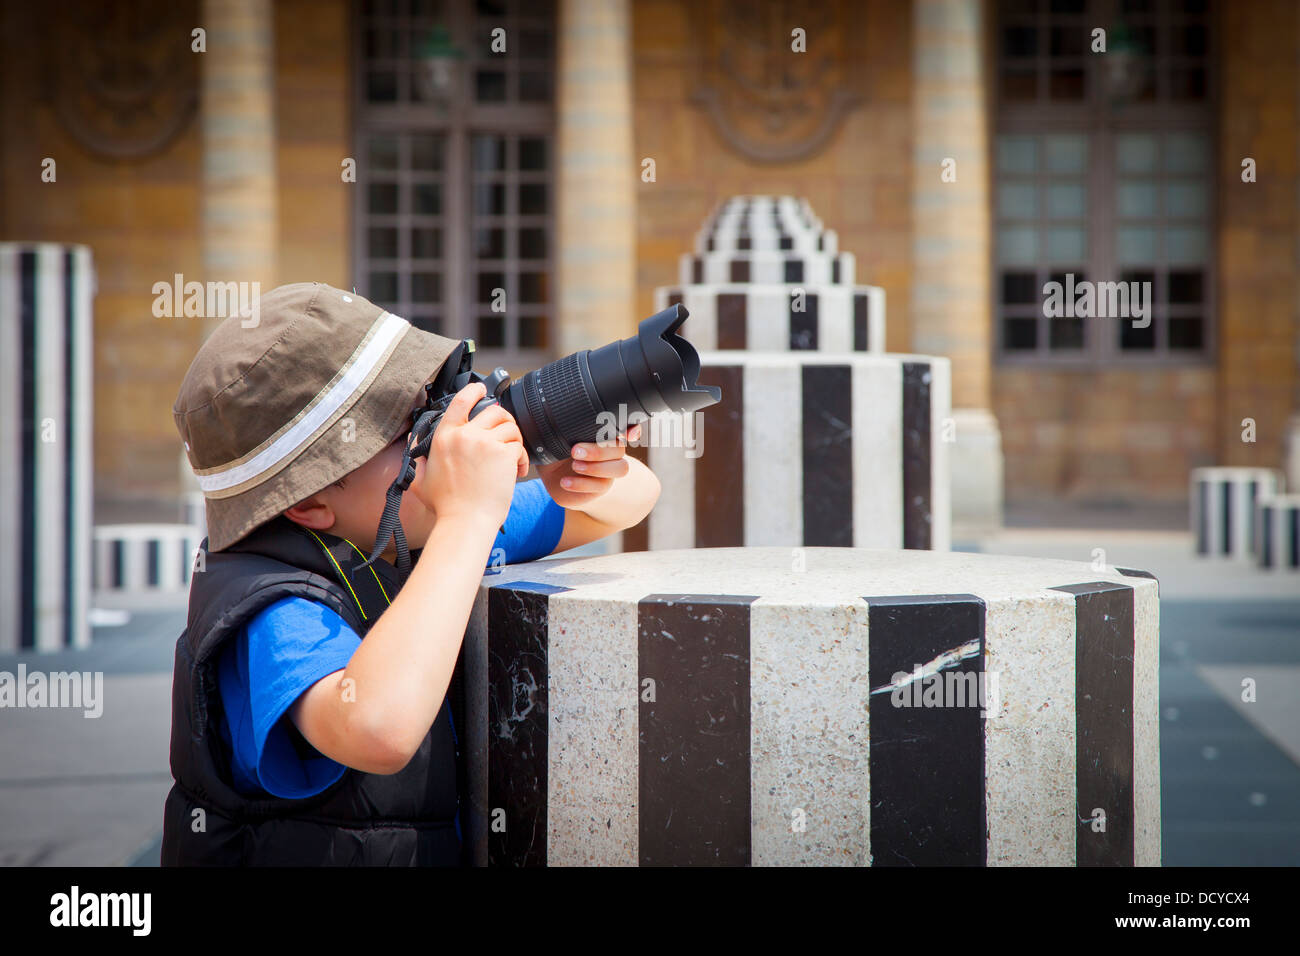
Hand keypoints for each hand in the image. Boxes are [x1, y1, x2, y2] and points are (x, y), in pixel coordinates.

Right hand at [411, 381, 526, 528]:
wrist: (465, 522)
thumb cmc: (445, 506)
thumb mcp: (419, 478)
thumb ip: (418, 456)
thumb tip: (415, 442)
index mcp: (444, 437)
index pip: (461, 402)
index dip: (473, 390)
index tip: (482, 388)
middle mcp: (464, 435)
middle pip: (493, 411)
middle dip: (504, 420)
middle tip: (507, 434)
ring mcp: (485, 443)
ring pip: (510, 427)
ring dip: (515, 440)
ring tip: (513, 458)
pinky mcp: (504, 454)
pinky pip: (519, 446)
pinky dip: (522, 458)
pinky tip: (517, 471)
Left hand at [537, 423, 641, 509]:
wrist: (554, 476)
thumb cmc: (557, 450)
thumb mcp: (555, 436)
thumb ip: (561, 427)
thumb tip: (556, 413)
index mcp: (603, 433)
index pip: (628, 426)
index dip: (634, 428)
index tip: (626, 434)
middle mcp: (611, 450)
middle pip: (620, 448)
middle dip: (598, 450)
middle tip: (574, 451)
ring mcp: (609, 470)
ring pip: (620, 468)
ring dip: (596, 467)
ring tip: (574, 466)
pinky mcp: (601, 487)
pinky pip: (601, 486)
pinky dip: (581, 484)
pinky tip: (564, 481)